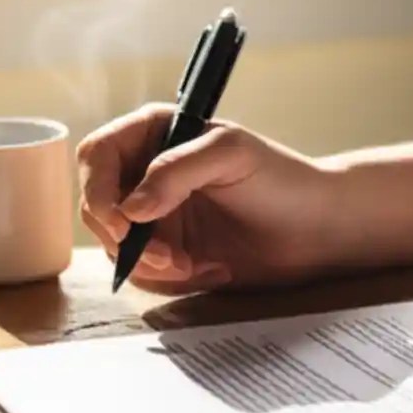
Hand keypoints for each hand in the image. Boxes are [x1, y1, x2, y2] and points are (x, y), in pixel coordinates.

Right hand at [78, 104, 339, 292]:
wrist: (317, 230)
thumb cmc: (282, 180)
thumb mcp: (232, 156)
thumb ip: (176, 170)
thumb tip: (131, 208)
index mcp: (155, 135)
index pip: (97, 155)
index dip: (98, 189)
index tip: (124, 222)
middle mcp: (146, 174)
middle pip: (95, 205)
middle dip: (122, 236)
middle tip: (165, 255)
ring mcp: (155, 216)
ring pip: (113, 244)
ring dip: (145, 261)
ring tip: (190, 263)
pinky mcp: (168, 252)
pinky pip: (140, 271)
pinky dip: (163, 277)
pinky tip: (204, 269)